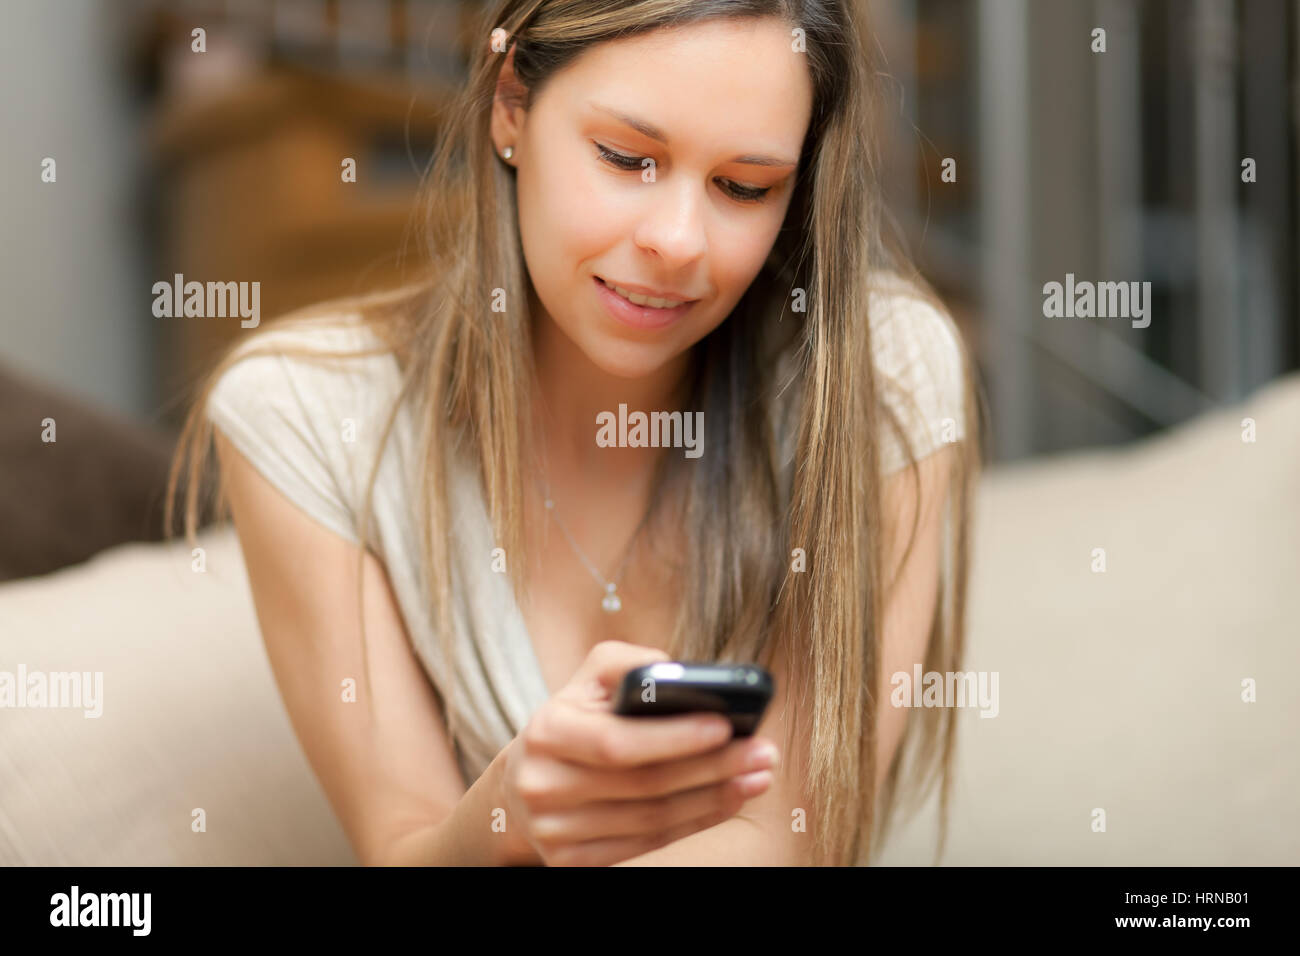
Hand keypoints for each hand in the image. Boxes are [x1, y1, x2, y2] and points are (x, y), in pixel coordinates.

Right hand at [499, 640, 778, 865]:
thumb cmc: (572, 720)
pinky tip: (728, 800)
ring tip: (757, 775)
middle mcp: (544, 785)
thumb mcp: (586, 679)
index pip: (618, 743)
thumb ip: (626, 663)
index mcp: (547, 731)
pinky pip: (648, 843)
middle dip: (713, 767)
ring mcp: (556, 831)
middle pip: (645, 785)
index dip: (675, 738)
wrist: (521, 784)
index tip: (726, 724)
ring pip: (653, 819)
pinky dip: (696, 822)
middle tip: (763, 752)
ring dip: (715, 798)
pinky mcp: (572, 862)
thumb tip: (677, 672)